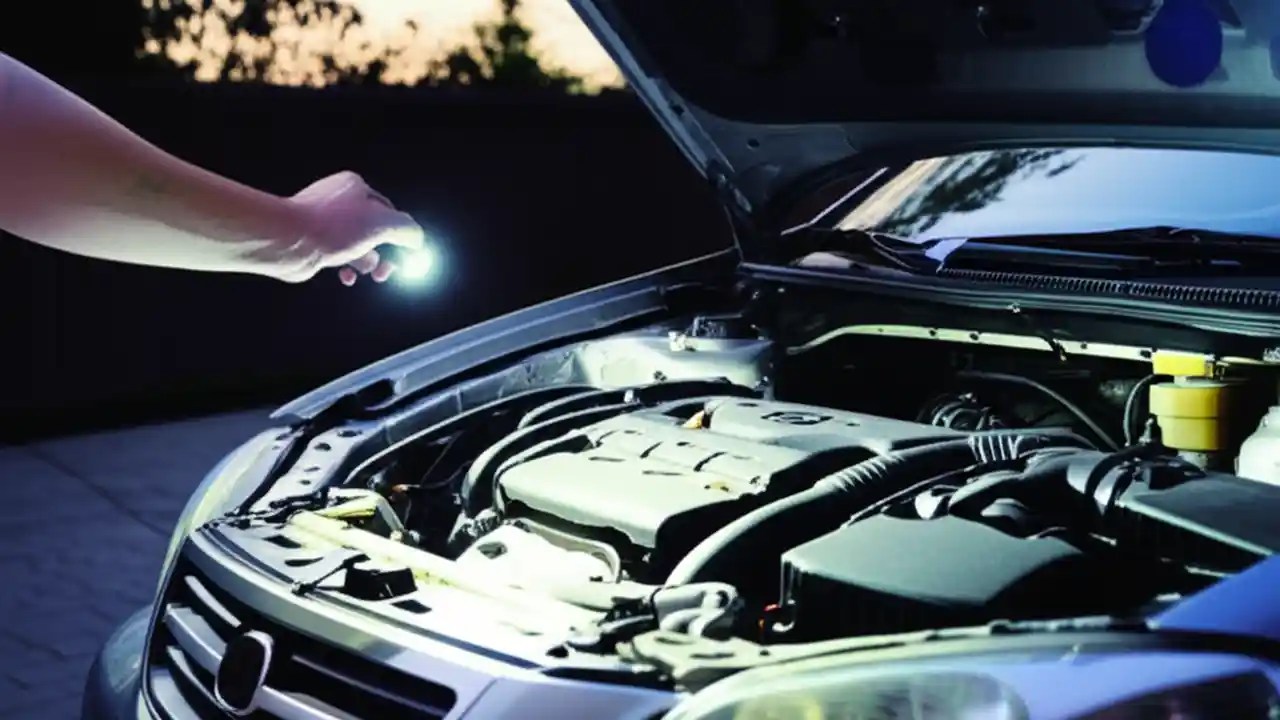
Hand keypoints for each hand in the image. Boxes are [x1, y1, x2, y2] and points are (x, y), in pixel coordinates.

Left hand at [279, 171, 424, 285]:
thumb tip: (417, 238)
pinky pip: (338, 255)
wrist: (287, 241)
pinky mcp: (313, 242)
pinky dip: (347, 268)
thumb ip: (406, 229)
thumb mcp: (382, 224)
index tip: (409, 253)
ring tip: (370, 273)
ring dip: (367, 262)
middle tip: (389, 270)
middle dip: (386, 252)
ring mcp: (324, 222)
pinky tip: (347, 276)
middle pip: (374, 229)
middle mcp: (340, 201)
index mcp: (356, 188)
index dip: (401, 233)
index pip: (389, 210)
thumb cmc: (331, 227)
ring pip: (357, 244)